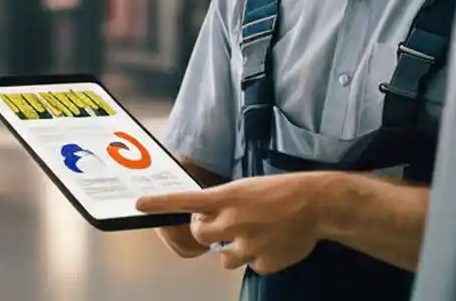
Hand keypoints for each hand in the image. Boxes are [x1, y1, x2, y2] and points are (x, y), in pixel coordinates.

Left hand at [136, 174, 321, 274]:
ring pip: (225, 258)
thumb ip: (224, 205)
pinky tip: (273, 242)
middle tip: (226, 225)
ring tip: (257, 233)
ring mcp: (247, 244)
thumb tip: (208, 222)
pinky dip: (258, 257)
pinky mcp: (262, 262)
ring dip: (235, 249)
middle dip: (208, 232)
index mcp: (228, 197)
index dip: (160, 204)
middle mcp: (233, 221)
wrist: (316, 205)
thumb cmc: (281, 192)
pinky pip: (250, 265)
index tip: (139, 205)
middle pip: (201, 236)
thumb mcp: (247, 189)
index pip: (186, 201)